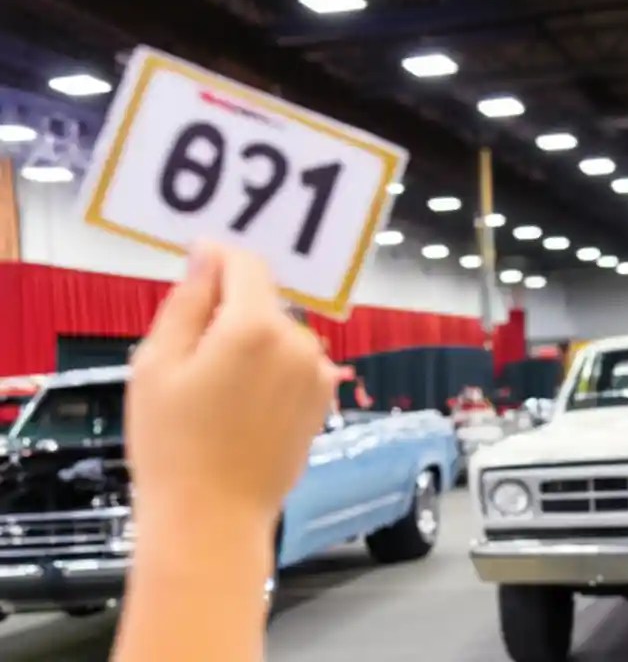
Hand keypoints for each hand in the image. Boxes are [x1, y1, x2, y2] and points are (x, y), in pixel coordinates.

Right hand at [126, 241, 338, 524]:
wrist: (212, 518)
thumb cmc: (173, 445)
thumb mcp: (157, 364)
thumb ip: (188, 301)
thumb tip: (207, 258)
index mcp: (255, 327)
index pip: (246, 264)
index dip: (218, 258)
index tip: (196, 265)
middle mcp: (298, 343)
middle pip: (263, 301)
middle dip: (229, 312)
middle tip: (190, 356)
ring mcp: (317, 373)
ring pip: (279, 334)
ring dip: (252, 343)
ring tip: (214, 391)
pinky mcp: (323, 400)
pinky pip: (293, 365)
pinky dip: (270, 370)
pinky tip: (241, 408)